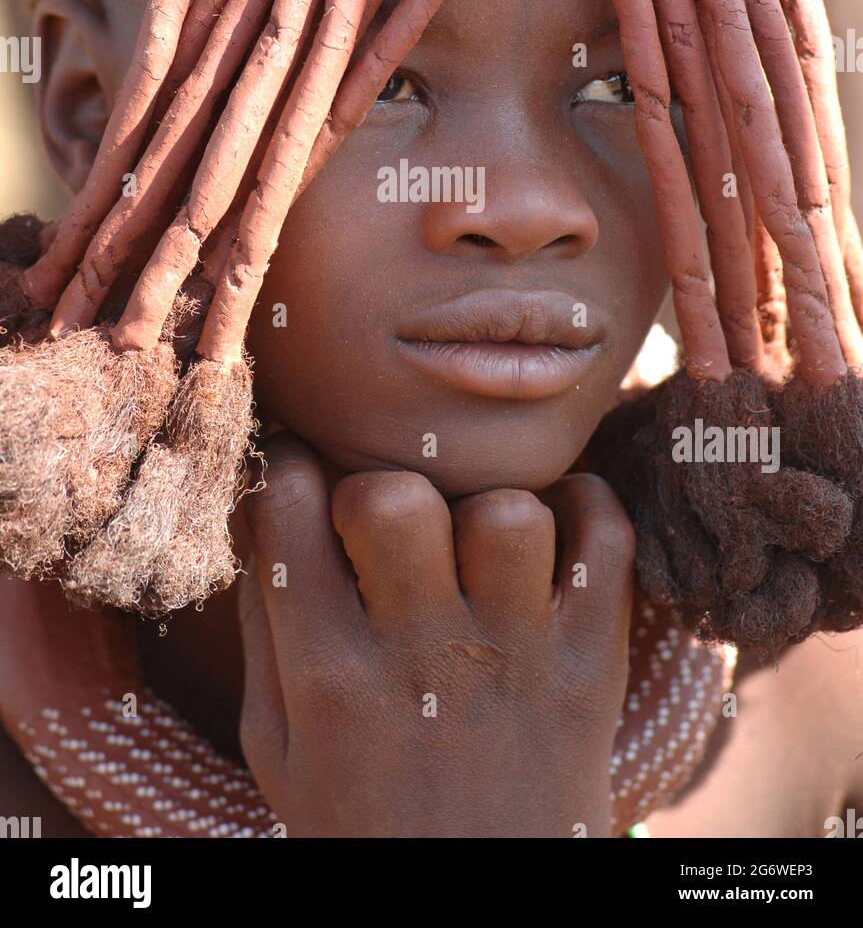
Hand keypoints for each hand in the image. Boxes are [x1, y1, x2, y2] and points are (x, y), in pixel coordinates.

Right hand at [238, 435, 634, 837]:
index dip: (290, 469)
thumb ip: (265, 629)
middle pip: (395, 498)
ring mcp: (518, 658)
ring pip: (509, 515)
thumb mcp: (278, 746)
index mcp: (330, 674)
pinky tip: (551, 531)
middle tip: (394, 522)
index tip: (307, 478)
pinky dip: (585, 507)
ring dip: (489, 508)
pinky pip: (608, 539)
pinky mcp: (591, 664)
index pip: (288, 511)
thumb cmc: (364, 824)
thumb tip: (261, 515)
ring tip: (477, 539)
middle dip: (382, 486)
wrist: (473, 913)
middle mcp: (423, 656)